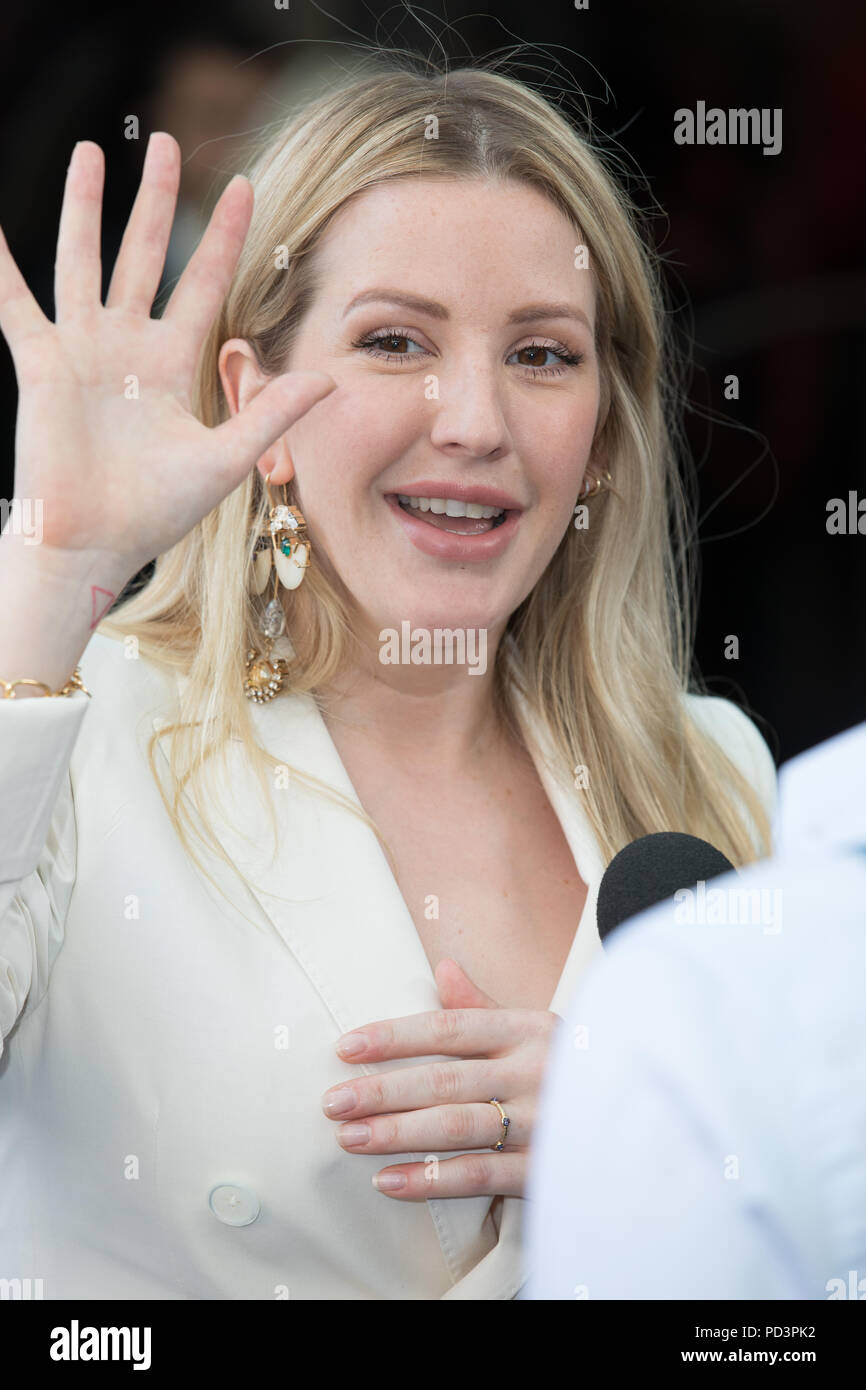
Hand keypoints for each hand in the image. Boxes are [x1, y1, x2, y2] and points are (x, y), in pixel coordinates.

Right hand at [0, 133, 334, 580]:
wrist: (96, 543)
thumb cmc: (158, 512)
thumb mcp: (226, 459)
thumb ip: (272, 414)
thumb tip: (330, 379)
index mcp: (174, 363)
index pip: (205, 282)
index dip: (224, 236)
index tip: (245, 185)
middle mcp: (129, 346)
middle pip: (146, 254)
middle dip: (157, 199)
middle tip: (168, 142)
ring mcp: (83, 350)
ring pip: (84, 260)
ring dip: (85, 206)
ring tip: (92, 151)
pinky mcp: (41, 364)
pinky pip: (15, 303)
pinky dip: (1, 264)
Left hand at [321, 957, 561, 1199]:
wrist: (649, 1116)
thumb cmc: (573, 1069)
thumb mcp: (538, 1029)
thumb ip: (484, 1006)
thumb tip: (441, 968)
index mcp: (528, 1029)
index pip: (448, 1029)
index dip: (392, 1037)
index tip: (345, 1047)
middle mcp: (534, 1072)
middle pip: (443, 1079)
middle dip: (382, 1090)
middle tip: (332, 1101)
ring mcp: (542, 1122)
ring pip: (455, 1126)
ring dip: (396, 1133)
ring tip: (350, 1138)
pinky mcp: (546, 1170)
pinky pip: (478, 1175)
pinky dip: (429, 1180)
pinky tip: (388, 1182)